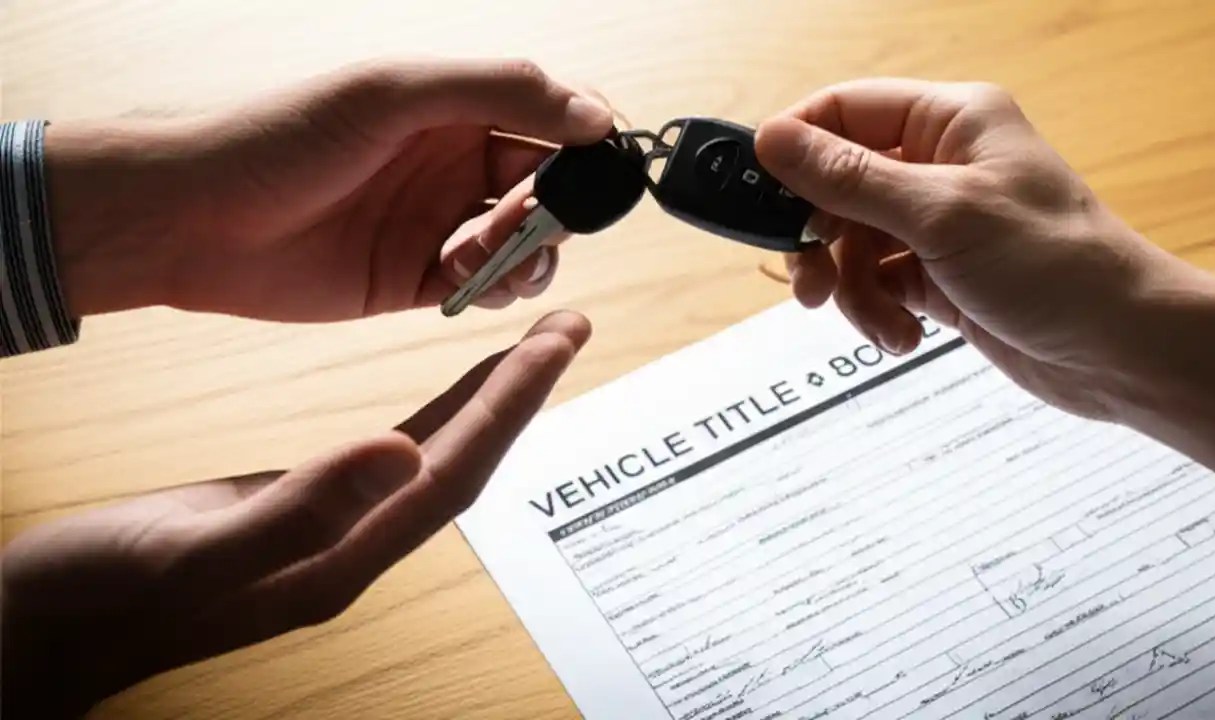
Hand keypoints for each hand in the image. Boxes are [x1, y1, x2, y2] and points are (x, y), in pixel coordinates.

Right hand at [0, 311, 589, 718]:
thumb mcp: (196, 553)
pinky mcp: (301, 515)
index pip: (453, 474)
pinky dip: (431, 417)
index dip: (510, 407)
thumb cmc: (103, 597)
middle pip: (462, 462)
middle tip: (567, 327)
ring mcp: (329, 534)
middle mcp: (350, 550)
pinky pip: (391, 457)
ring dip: (486, 401)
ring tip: (529, 347)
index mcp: (338, 561)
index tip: (556, 343)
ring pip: (434, 458)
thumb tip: (401, 454)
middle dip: (520, 394)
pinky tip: (443, 399)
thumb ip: (300, 513)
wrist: (47, 627)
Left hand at [44, 58, 616, 319]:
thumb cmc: (278, 138)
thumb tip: (593, 112)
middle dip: (558, 205)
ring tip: (488, 253)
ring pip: (525, 243)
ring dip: (530, 252)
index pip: (549, 115)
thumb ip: (496, 90)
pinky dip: (496, 289)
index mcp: (453, 106)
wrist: (193, 220)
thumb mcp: (394, 94)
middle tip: (528, 217)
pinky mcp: (416, 282)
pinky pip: (484, 289)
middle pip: (547, 184)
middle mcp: (452, 163)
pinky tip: (469, 283)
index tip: (602, 165)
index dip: (584, 139)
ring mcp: (436, 223)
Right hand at [754, 79, 1189, 419]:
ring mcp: (939, 223)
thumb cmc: (1058, 266)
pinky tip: (903, 336)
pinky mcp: (940, 275)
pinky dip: (877, 313)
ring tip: (878, 322)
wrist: (1122, 350)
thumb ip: (850, 178)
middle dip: (819, 239)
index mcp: (950, 122)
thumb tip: (774, 140)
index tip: (760, 193)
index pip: (844, 111)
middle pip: (836, 186)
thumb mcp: (940, 215)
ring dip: (852, 289)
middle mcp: (940, 166)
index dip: (795, 148)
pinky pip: (877, 285)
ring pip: (852, 244)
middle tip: (809, 282)